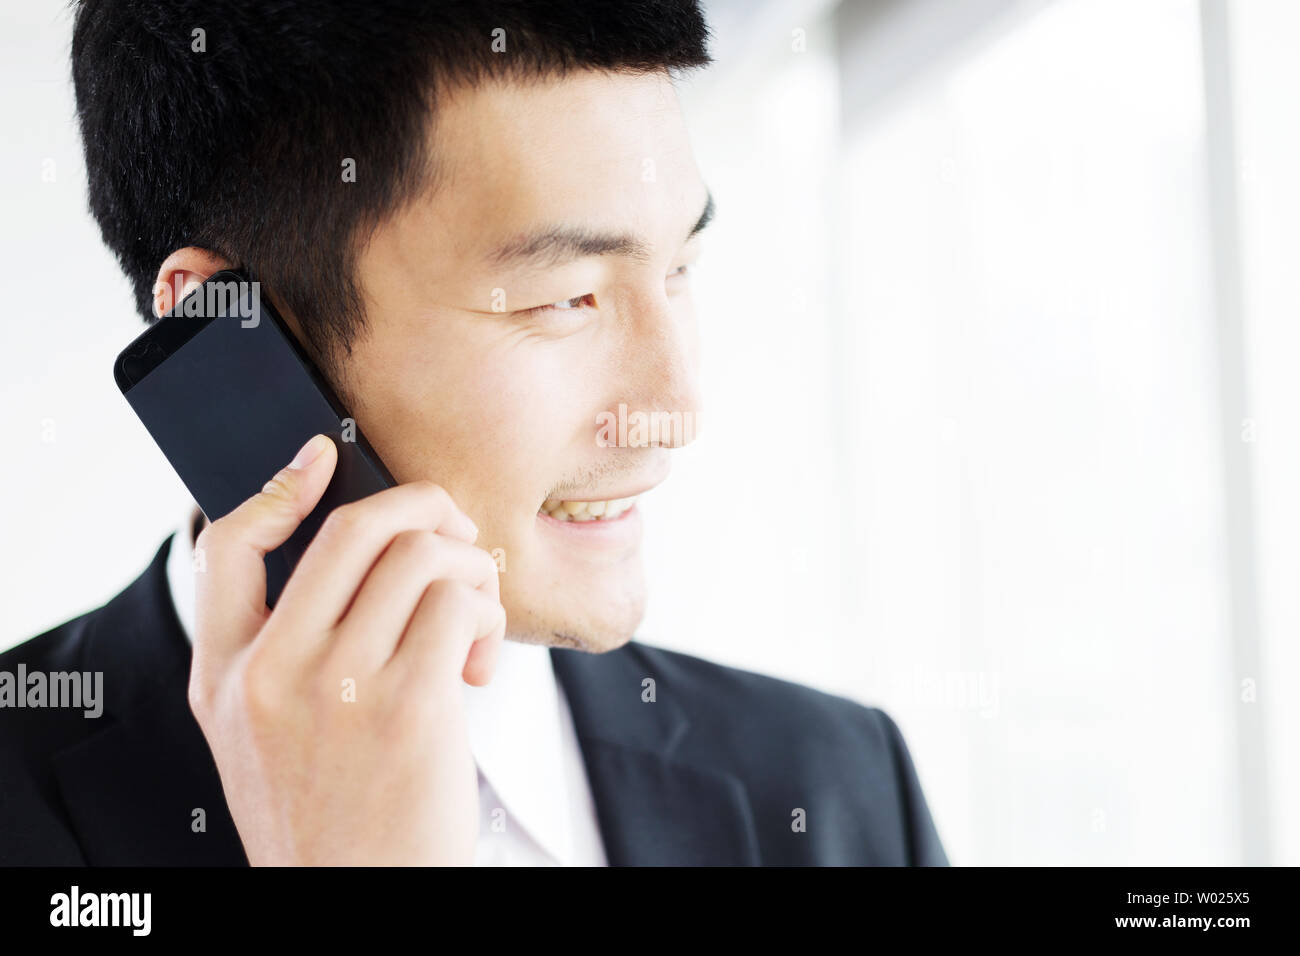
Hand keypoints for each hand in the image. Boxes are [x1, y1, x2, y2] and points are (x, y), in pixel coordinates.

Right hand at [187, 434, 504, 864]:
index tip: (321, 456)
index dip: (277, 487)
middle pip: (352, 529)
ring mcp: (338, 687)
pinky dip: (486, 614)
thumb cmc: (331, 817)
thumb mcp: (262, 740)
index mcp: (225, 678)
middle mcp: (271, 675)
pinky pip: (459, 602)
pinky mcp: (410, 706)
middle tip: (455, 531)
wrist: (361, 901)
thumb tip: (358, 560)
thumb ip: (281, 654)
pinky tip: (477, 661)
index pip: (224, 550)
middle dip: (423, 506)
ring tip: (471, 621)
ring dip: (469, 570)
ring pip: (421, 556)